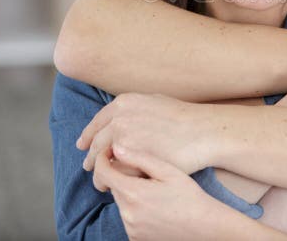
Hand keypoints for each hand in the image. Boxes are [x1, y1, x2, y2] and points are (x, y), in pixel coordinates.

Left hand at [76, 92, 210, 174]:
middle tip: (88, 166)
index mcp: (123, 104)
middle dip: (91, 157)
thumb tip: (119, 114)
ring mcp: (123, 140)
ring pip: (102, 162)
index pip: (96, 124)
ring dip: (99, 172)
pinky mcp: (131, 160)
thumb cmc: (185, 118)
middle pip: (95, 144)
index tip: (83, 145)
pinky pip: (116, 174)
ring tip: (100, 182)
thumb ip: (132, 108)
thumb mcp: (154, 101)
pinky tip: (115, 186)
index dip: (88, 136)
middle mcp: (119, 120)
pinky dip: (113, 181)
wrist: (203, 132)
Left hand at [93, 147, 233, 240]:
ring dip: (130, 193)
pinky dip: (136, 210)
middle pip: (114, 187)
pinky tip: (155, 206)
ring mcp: (130, 228)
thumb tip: (116, 147)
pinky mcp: (135, 238)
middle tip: (145, 172)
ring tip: (155, 191)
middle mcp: (127, 213)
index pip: (104, 173)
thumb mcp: (168, 170)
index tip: (108, 151)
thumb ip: (139, 158)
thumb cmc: (189, 195)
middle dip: (122, 176)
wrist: (204, 227)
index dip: (103, 159)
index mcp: (133, 193)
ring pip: (121, 202)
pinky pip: (128, 218)